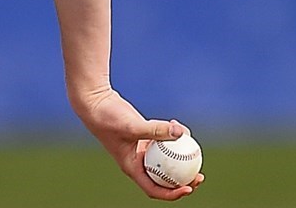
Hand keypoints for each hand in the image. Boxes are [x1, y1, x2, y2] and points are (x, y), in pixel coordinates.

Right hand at [74, 89, 202, 199]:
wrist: (95, 102)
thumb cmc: (107, 118)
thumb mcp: (132, 126)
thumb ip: (156, 130)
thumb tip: (181, 132)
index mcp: (132, 167)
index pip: (154, 189)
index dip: (173, 193)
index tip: (189, 188)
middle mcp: (138, 161)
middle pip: (164, 178)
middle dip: (183, 179)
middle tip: (200, 175)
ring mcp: (141, 149)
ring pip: (165, 159)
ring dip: (180, 158)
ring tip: (195, 151)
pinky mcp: (144, 136)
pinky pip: (163, 141)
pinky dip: (172, 136)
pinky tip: (179, 125)